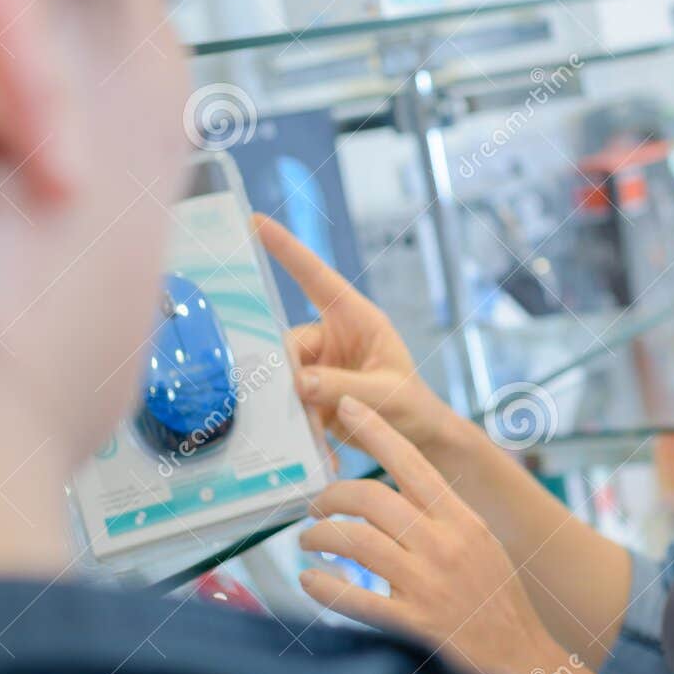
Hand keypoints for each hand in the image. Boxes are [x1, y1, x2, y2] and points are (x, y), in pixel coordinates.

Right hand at [253, 214, 465, 454]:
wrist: (417, 439)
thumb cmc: (412, 406)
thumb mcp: (384, 394)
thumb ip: (343, 386)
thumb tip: (298, 381)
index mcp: (356, 319)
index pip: (317, 278)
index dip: (286, 249)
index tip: (255, 220)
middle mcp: (332, 336)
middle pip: (288, 343)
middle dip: (287, 376)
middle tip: (298, 405)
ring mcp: (319, 364)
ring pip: (283, 377)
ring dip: (294, 409)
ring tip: (317, 435)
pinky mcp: (310, 393)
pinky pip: (289, 404)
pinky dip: (300, 429)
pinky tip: (320, 453)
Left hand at [299, 396, 565, 673]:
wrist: (522, 660)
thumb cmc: (498, 602)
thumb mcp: (481, 545)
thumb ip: (444, 517)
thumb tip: (402, 490)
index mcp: (463, 521)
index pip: (413, 463)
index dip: (376, 431)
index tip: (347, 407)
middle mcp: (445, 545)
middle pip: (373, 498)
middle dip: (333, 495)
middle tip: (316, 505)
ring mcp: (428, 585)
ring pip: (356, 541)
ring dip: (321, 536)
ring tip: (309, 541)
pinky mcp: (413, 625)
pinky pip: (353, 598)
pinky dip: (322, 586)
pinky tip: (309, 580)